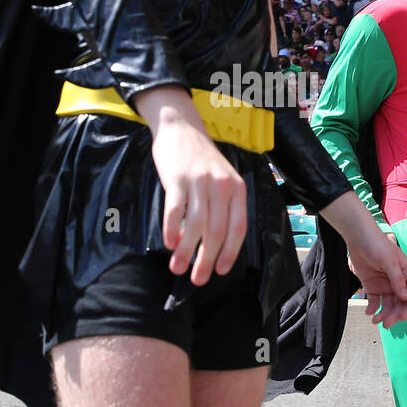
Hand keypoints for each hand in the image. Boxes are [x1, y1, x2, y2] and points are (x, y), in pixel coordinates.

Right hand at [148, 112, 247, 285]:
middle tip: (197, 279)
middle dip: (206, 260)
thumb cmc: (201, 160)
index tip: (220, 271)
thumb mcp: (222, 180)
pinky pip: (175, 211)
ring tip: (178, 268)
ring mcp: (199, 181)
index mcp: (237, 189)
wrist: (181, 127)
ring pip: (195, 225)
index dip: (229, 253)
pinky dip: (171, 231)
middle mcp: (221, 185)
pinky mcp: (177, 178)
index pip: (238, 228)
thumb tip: (212, 246)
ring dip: (186, 251)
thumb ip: (222, 208)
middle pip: (217, 231)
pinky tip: (169, 244)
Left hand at [346, 227, 406, 327]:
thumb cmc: (377, 244)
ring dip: (384, 315)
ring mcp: (385, 285)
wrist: (358, 237)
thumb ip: (397, 279)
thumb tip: (405, 297)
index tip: (402, 318)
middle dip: (395, 315)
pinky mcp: (372, 286)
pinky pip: (375, 302)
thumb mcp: (389, 261)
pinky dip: (373, 309)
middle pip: (401, 304)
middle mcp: (398, 282)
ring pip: (388, 305)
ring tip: (375, 320)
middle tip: (386, 324)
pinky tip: (369, 312)